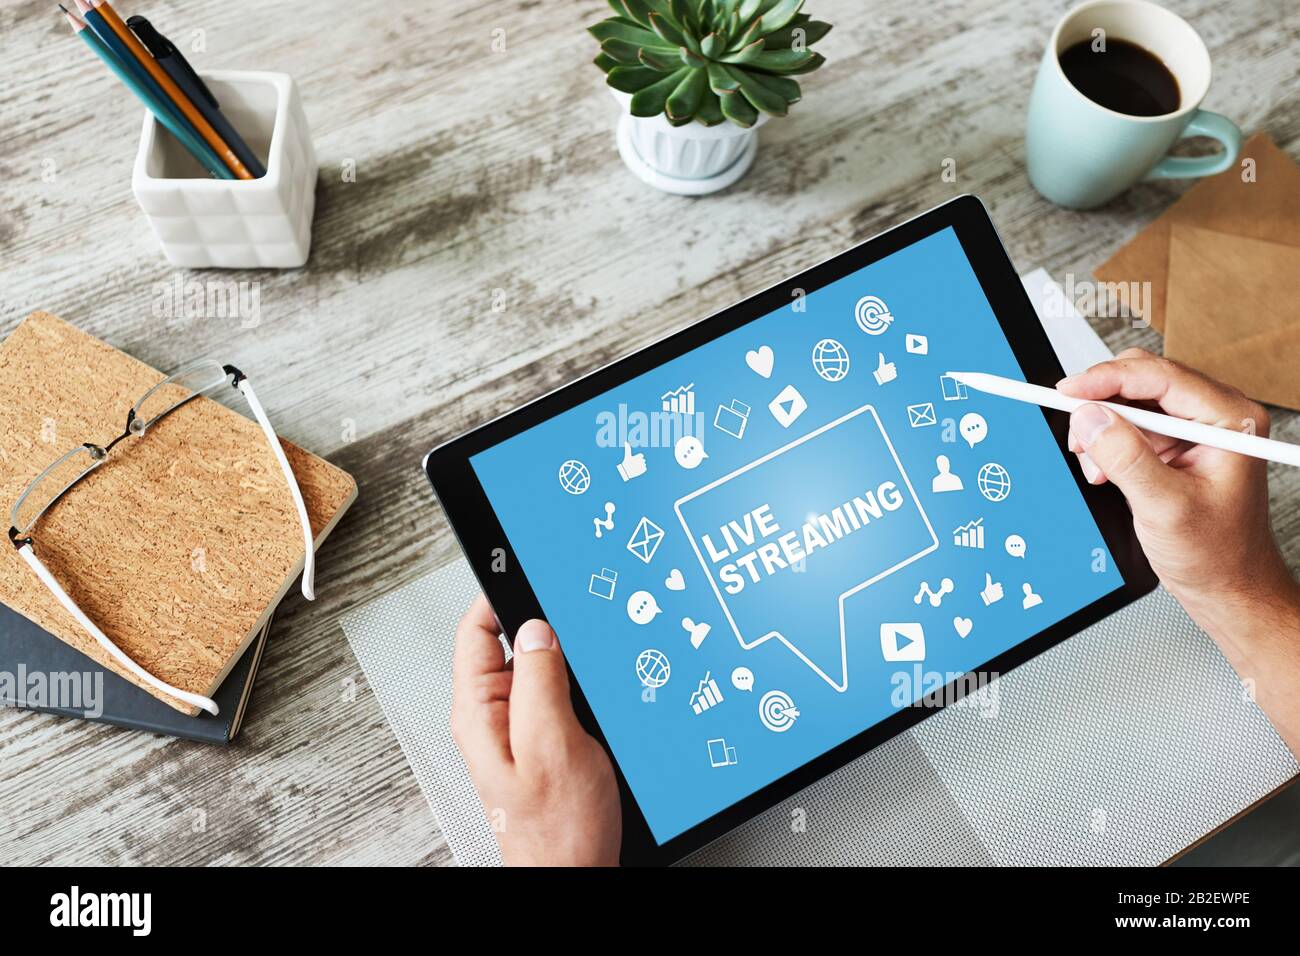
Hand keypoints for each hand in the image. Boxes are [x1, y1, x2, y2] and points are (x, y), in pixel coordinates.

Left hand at [452, 595, 620, 865]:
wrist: (576, 875)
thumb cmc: (557, 832)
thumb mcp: (551, 743)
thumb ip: (540, 681)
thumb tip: (537, 629)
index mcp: (479, 713)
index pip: (475, 631)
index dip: (500, 594)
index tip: (529, 568)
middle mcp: (493, 718)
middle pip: (510, 644)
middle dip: (542, 623)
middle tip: (574, 607)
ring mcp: (520, 730)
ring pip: (539, 669)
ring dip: (564, 655)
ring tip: (589, 647)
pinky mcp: (545, 742)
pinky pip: (556, 696)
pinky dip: (578, 683)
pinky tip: (598, 686)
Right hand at [617, 441, 646, 480]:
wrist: (626, 472)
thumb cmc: (626, 462)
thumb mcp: (627, 455)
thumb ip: (627, 448)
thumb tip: (625, 441)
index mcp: (639, 456)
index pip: (641, 456)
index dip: (637, 458)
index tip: (633, 460)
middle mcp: (642, 460)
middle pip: (643, 460)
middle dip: (639, 462)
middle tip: (634, 464)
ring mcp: (643, 465)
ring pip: (643, 464)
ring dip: (640, 465)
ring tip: (635, 467)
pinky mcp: (644, 469)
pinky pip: (645, 468)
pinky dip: (642, 469)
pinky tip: (638, 470)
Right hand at [873, 352, 896, 384]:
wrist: (880, 378)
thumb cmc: (880, 370)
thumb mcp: (881, 364)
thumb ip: (881, 358)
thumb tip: (880, 352)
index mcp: (889, 365)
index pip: (892, 364)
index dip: (889, 366)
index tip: (886, 368)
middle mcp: (892, 368)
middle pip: (894, 368)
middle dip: (890, 369)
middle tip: (886, 372)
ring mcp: (893, 372)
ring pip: (894, 371)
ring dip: (891, 373)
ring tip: (888, 374)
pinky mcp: (894, 376)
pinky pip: (895, 375)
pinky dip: (893, 376)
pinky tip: (889, 376)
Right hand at [979, 572, 1003, 606]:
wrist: (987, 598)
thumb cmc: (987, 590)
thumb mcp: (988, 584)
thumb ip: (988, 578)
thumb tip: (987, 573)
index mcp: (996, 585)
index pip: (999, 584)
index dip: (996, 586)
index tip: (993, 588)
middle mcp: (999, 588)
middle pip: (1000, 588)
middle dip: (997, 589)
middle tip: (993, 591)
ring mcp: (1000, 592)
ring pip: (1001, 591)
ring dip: (998, 592)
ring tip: (994, 594)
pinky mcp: (1001, 596)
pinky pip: (1002, 595)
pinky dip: (999, 595)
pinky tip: (996, 596)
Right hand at [1059, 349, 1288, 613]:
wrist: (1227, 586)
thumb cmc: (1218, 554)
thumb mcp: (1165, 507)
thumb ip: (1126, 458)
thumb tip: (1090, 418)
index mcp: (1230, 420)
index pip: (1161, 377)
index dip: (1108, 379)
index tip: (1068, 391)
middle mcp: (1215, 417)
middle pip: (1143, 381)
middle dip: (1102, 406)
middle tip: (1076, 431)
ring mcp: (1195, 430)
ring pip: (1130, 403)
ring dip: (1102, 430)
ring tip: (1096, 467)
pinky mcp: (1176, 446)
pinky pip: (1130, 427)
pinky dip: (1107, 446)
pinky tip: (1105, 472)